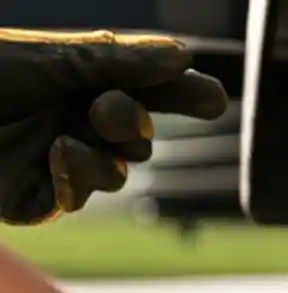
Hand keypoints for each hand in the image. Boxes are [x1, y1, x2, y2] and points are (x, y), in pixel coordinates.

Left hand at [0, 29, 227, 224]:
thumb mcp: (55, 59)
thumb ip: (121, 61)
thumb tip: (185, 54)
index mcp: (75, 84)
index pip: (143, 93)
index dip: (180, 97)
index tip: (215, 100)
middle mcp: (68, 123)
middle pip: (135, 136)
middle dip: (128, 122)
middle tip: (108, 110)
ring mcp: (51, 163)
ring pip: (113, 172)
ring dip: (106, 156)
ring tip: (76, 139)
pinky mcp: (30, 199)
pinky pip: (74, 197)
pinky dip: (76, 178)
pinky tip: (59, 155)